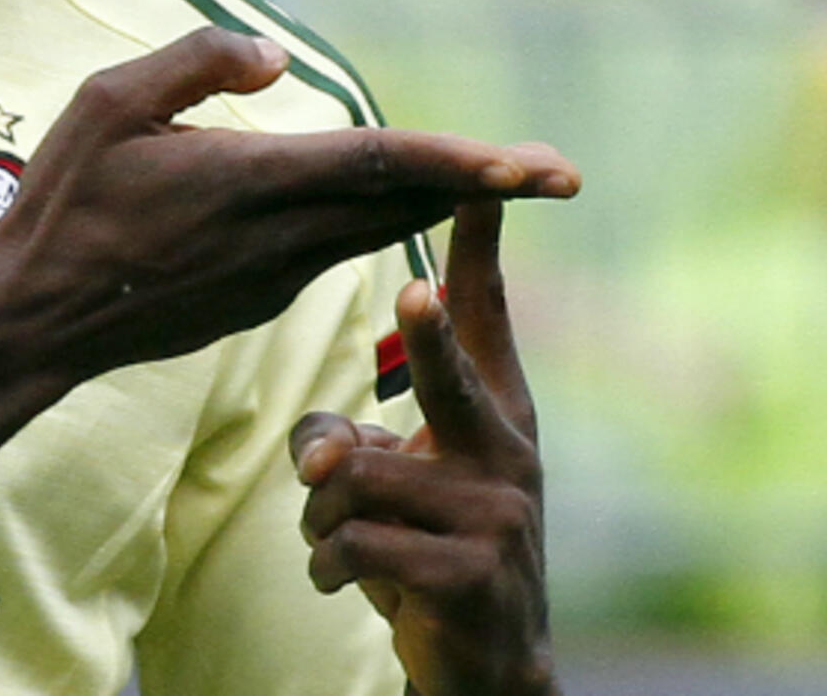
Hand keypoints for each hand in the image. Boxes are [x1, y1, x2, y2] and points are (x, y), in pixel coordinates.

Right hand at [0, 28, 578, 382]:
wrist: (32, 323)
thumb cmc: (64, 202)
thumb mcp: (110, 103)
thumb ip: (197, 62)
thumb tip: (278, 54)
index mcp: (251, 182)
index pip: (382, 166)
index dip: (464, 162)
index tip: (537, 168)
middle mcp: (279, 238)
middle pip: (404, 204)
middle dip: (486, 186)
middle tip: (561, 172)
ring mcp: (272, 278)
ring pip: (376, 229)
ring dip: (439, 201)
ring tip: (499, 178)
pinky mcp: (257, 299)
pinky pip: (335, 249)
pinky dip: (380, 220)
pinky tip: (394, 201)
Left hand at [290, 202, 561, 695]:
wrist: (487, 664)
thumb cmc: (428, 541)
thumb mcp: (396, 479)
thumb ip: (348, 441)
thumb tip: (321, 455)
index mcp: (496, 406)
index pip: (486, 310)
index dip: (480, 243)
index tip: (483, 179)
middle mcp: (506, 447)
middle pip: (451, 374)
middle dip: (428, 332)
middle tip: (413, 291)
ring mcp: (495, 512)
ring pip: (353, 478)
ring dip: (319, 516)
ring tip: (340, 539)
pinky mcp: (470, 574)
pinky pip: (352, 543)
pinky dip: (325, 564)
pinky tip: (345, 580)